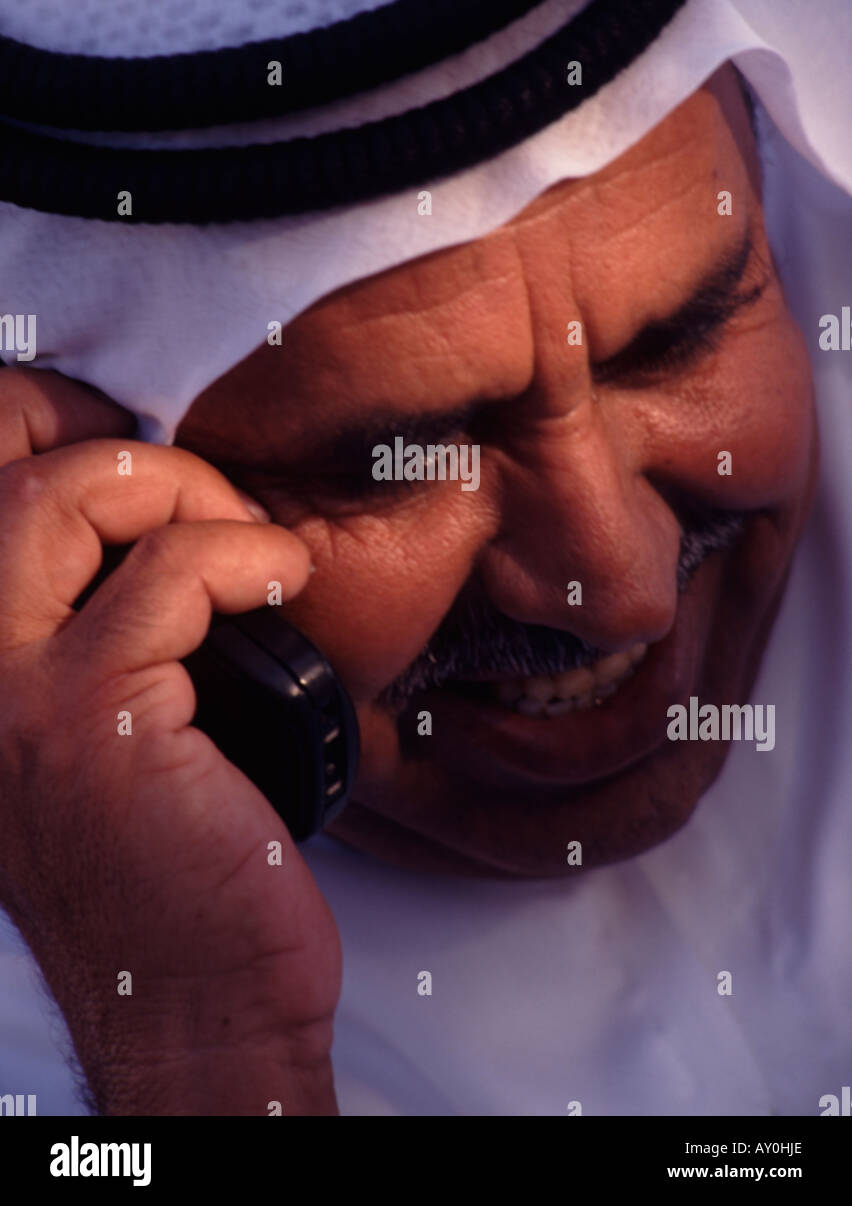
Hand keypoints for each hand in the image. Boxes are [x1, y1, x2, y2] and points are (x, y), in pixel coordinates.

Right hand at [0, 369, 340, 1114]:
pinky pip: (170, 576)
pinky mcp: (91, 724)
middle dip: (116, 449)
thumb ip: (102, 620)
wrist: (189, 1000)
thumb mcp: (104, 725)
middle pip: (2, 473)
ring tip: (241, 536)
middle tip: (203, 495)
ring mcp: (10, 698)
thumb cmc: (167, 860)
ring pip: (63, 501)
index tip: (139, 446)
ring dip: (175, 487)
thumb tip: (166, 514)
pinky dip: (242, 554)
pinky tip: (281, 581)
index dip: (45, 429)